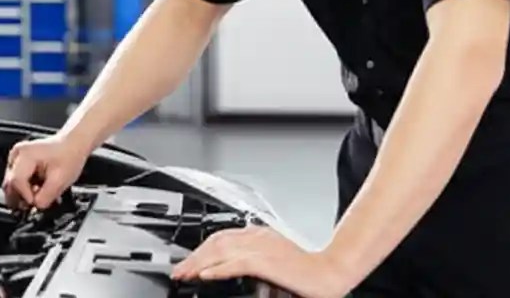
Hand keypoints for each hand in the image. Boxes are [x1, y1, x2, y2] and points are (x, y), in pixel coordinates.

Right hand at [0, 133, 88, 210]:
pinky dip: (25, 189)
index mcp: (26, 154)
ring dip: (23, 194)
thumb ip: (46, 196)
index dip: (25, 196)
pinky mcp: (18, 162)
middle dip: (22, 198)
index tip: (36, 203)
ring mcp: (16, 157)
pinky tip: (37, 190)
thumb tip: (36, 206)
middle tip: (37, 203)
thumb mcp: (61, 180)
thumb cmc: (69, 156)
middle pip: (10, 184)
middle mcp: (17, 154)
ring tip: (39, 195)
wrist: (73, 145)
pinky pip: (16, 181)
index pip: (16, 182)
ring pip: (11, 185)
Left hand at [171, 225, 355, 297]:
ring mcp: (262, 248)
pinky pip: (236, 263)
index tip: (189, 263)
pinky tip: (205, 275)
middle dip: (194, 257)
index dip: (201, 250)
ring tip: (185, 273)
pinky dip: (218, 268)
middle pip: (216, 242)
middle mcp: (258, 236)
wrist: (329, 273)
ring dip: (199, 263)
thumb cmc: (306, 271)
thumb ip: (252, 260)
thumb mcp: (274, 261)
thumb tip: (228, 269)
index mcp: (259, 234)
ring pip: (221, 251)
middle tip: (179, 270)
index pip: (221, 237)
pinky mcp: (267, 262)